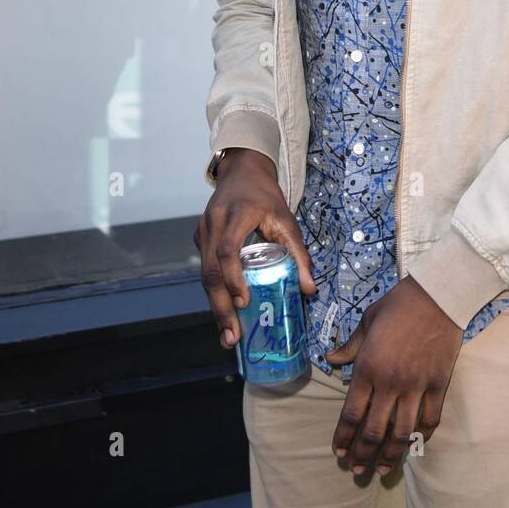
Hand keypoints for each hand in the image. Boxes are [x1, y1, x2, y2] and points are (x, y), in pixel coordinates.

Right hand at [194, 148, 316, 348]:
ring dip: (215, 307)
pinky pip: (204, 269)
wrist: (241, 171)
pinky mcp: (199, 238)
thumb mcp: (287, 219)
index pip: (228, 250)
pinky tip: (225, 314)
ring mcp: (203, 231)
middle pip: (210, 271)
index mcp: (236, 215)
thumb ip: (298, 253)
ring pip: (204, 275)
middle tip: (232, 336)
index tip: (244, 302)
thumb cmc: (265, 196)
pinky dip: (214, 293)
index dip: (234, 277)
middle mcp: (213, 223)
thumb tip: (309, 289)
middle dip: (221, 307)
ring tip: (227, 335)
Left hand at [325, 276, 462, 476]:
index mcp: (368, 367)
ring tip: (382, 470)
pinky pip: (430, 420)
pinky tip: (414, 446)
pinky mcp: (438, 385)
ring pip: (402, 433)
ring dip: (390, 456)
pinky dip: (421, 437)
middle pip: (373, 431)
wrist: (438, 294)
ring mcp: (416, 386)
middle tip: (356, 471)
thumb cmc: (398, 303)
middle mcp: (390, 382)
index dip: (343, 438)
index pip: (350, 414)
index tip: (338, 453)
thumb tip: (330, 359)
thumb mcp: (367, 320)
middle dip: (362, 455)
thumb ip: (350, 346)